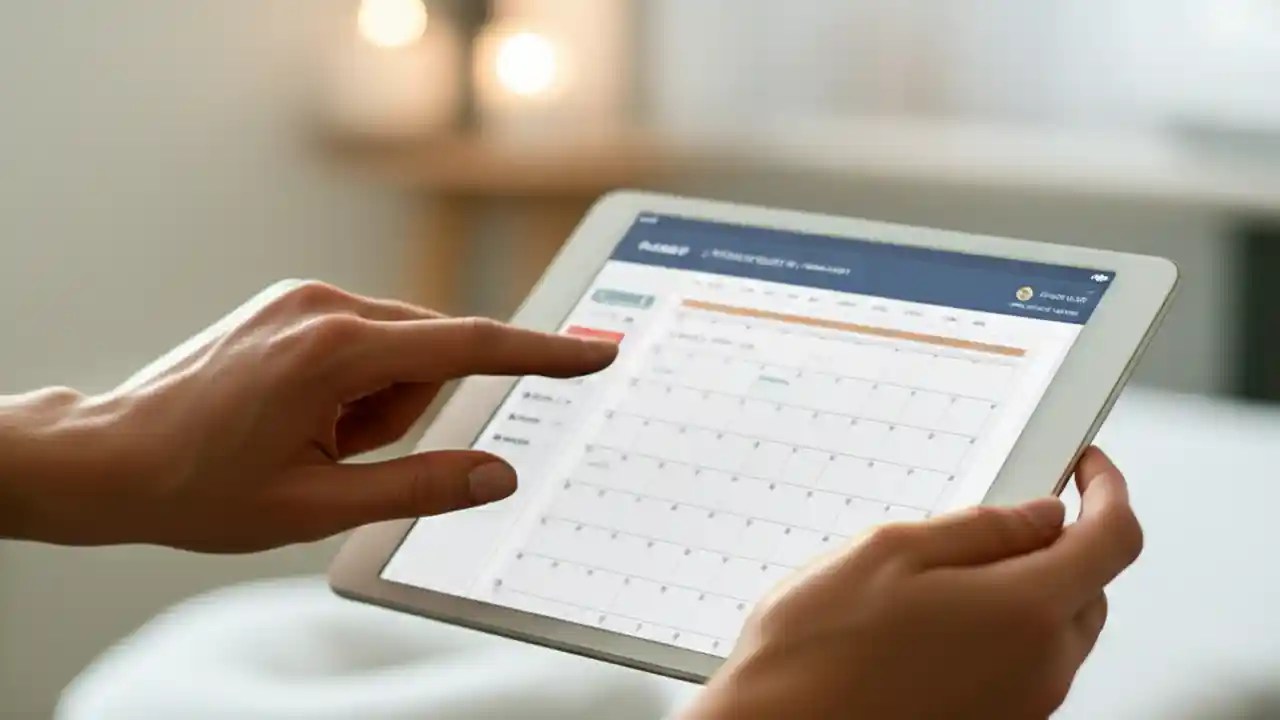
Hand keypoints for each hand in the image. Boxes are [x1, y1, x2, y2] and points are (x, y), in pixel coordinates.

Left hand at [0, 281, 615, 550]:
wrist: (111, 458)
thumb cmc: (202, 488)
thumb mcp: (319, 507)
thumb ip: (422, 486)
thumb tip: (499, 474)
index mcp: (334, 350)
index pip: (467, 346)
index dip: (542, 352)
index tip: (595, 351)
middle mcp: (324, 305)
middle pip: (430, 357)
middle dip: (406, 414)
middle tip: (338, 457)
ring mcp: (306, 298)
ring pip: (400, 352)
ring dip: (377, 405)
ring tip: (310, 439)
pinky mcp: (296, 304)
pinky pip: (367, 342)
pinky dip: (356, 386)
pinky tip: (300, 414)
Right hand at [684, 448, 1141, 719]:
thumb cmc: (815, 654)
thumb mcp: (890, 551)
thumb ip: (980, 528)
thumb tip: (1038, 514)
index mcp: (1025, 612)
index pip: (1114, 538)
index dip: (1109, 490)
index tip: (1089, 468)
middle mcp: (1041, 669)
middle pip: (1090, 588)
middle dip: (1061, 544)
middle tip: (1001, 519)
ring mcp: (1023, 707)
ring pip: (1057, 631)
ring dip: (1028, 593)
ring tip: (942, 579)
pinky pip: (1026, 668)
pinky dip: (1004, 635)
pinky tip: (935, 626)